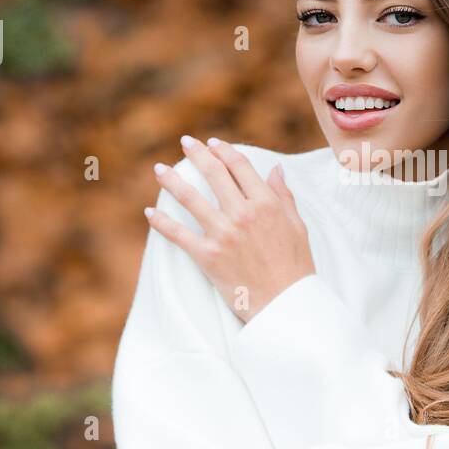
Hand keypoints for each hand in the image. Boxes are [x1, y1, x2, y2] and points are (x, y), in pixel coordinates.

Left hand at [145, 136, 315, 323]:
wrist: (285, 305)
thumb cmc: (296, 267)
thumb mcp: (298, 226)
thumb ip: (283, 195)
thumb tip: (275, 168)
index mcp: (266, 204)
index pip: (240, 167)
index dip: (224, 151)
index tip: (213, 143)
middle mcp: (243, 214)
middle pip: (214, 174)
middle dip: (197, 154)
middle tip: (186, 143)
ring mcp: (223, 234)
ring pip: (190, 198)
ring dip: (172, 181)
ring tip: (159, 169)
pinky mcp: (208, 256)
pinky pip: (178, 235)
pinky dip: (162, 222)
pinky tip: (150, 213)